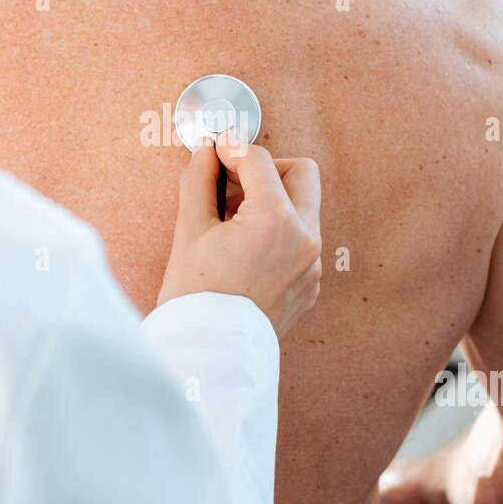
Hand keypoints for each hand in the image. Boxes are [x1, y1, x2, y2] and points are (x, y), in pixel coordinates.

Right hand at [158, 133, 321, 338]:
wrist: (209, 354)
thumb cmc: (195, 295)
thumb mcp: (190, 230)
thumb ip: (199, 180)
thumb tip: (207, 152)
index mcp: (276, 220)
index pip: (259, 160)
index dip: (232, 149)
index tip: (215, 152)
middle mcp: (305, 239)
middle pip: (301, 174)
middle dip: (268, 169)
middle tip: (235, 181)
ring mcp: (312, 265)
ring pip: (302, 210)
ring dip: (272, 203)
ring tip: (232, 222)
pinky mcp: (310, 285)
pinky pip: (300, 243)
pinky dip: (277, 235)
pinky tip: (245, 252)